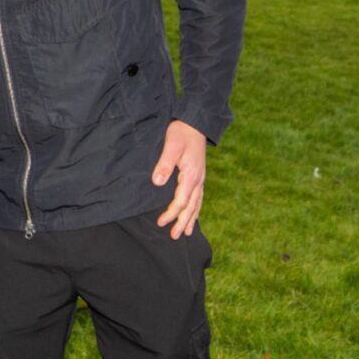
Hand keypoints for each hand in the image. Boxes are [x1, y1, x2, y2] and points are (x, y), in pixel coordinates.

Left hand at [151, 120, 207, 238]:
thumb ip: (165, 164)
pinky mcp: (199, 175)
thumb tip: (157, 182)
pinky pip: (199, 197)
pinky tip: (193, 214)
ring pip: (197, 204)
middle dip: (183, 222)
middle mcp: (198, 180)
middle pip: (191, 207)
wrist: (195, 122)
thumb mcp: (171, 146)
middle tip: (175, 236)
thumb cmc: (181, 133)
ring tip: (187, 233)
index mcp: (191, 175)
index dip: (171, 213)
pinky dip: (196, 209)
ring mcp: (200, 178)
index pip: (181, 200)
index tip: (161, 222)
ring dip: (191, 219)